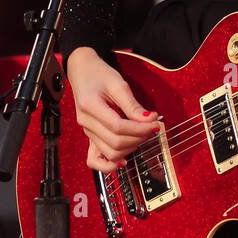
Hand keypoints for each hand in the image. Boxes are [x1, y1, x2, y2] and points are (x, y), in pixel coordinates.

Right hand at [66, 46, 161, 172]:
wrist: (82, 71)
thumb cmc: (98, 74)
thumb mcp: (117, 83)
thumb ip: (132, 104)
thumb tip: (149, 119)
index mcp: (90, 107)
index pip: (118, 127)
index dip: (140, 129)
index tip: (156, 123)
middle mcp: (86, 123)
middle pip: (115, 142)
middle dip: (139, 138)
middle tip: (153, 127)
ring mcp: (86, 132)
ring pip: (109, 153)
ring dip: (130, 148)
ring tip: (142, 135)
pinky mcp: (90, 137)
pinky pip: (94, 160)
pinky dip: (108, 165)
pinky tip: (123, 161)